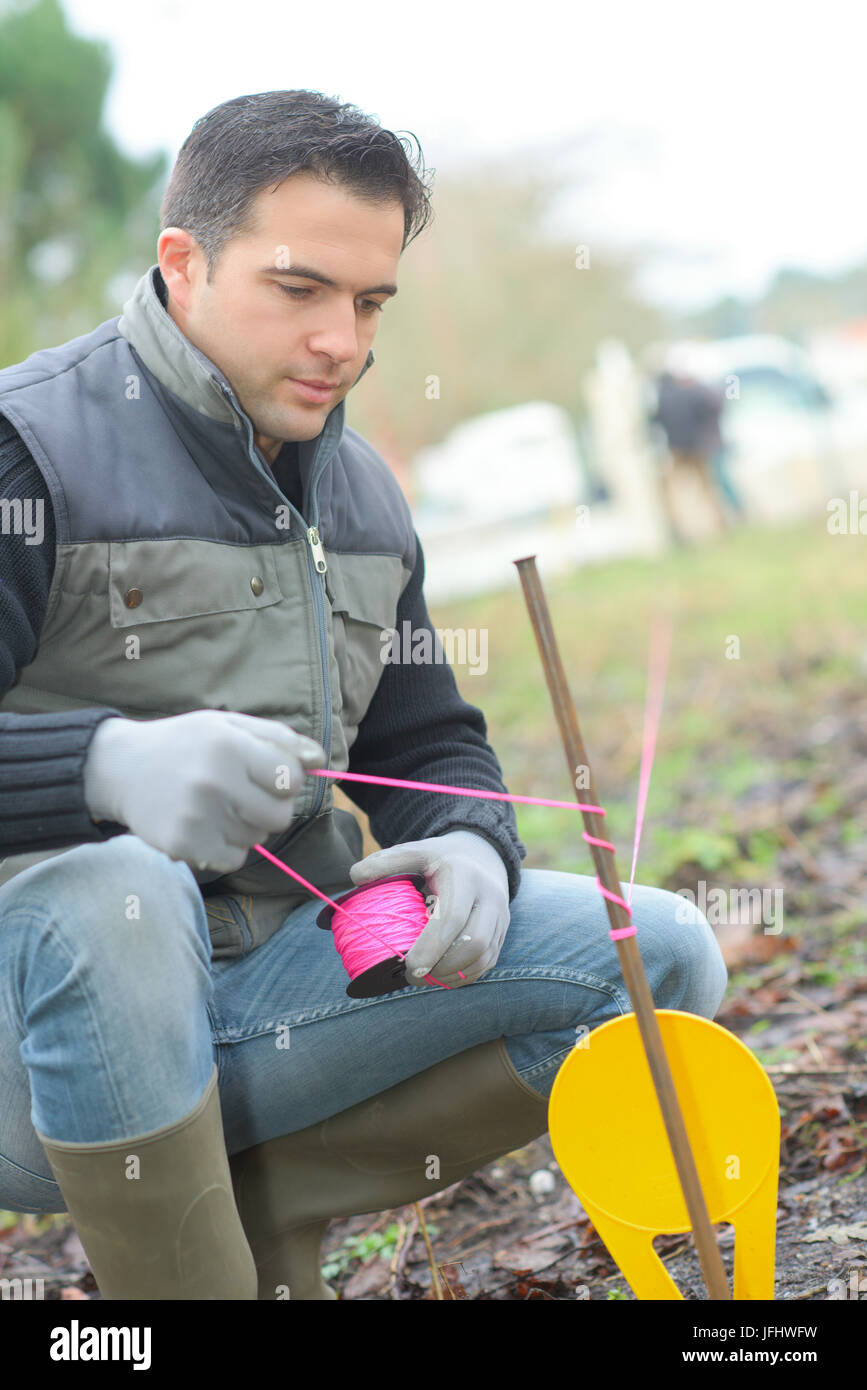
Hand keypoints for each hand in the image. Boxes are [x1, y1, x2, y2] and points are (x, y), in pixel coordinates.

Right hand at [84, 710, 324, 873]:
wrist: (119, 767)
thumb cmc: (185, 744)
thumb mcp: (228, 726)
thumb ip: (278, 739)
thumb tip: (320, 760)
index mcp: (230, 746)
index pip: (294, 780)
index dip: (287, 780)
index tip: (267, 776)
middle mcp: (213, 781)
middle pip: (281, 816)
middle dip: (271, 808)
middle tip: (245, 795)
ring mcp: (196, 816)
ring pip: (257, 839)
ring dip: (247, 827)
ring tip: (217, 806)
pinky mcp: (182, 844)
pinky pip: (233, 858)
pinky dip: (226, 848)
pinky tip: (204, 825)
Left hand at [348, 829, 509, 986]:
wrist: (483, 854)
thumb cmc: (442, 858)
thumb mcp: (415, 851)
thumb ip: (385, 862)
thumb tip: (355, 877)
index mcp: (465, 876)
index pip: (453, 918)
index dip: (431, 946)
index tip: (408, 966)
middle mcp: (489, 897)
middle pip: (475, 942)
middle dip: (443, 966)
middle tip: (412, 976)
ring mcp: (500, 917)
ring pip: (484, 957)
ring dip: (454, 975)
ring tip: (425, 978)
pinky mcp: (502, 932)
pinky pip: (488, 962)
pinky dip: (465, 976)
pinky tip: (442, 976)